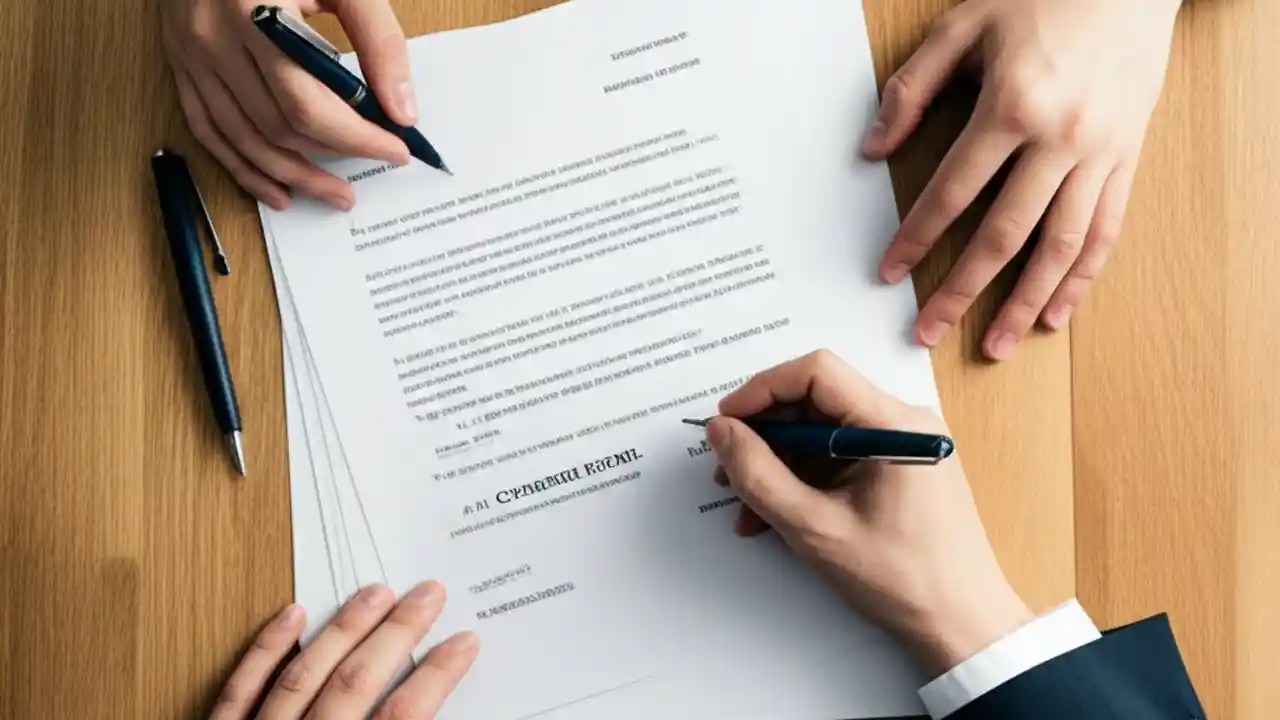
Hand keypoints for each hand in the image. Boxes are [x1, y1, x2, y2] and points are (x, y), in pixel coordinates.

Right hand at [160, 0, 415, 210]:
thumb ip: (379, 40)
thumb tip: (401, 109)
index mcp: (253, 9)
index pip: (307, 102)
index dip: (355, 137)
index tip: (394, 148)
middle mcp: (213, 36)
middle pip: (278, 126)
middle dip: (333, 158)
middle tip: (374, 169)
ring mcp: (190, 54)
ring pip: (244, 139)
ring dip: (294, 175)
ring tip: (335, 193)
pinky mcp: (180, 64)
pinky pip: (208, 132)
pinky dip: (244, 167)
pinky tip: (279, 189)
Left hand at [210, 582, 477, 718]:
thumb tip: (440, 708)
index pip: (402, 717)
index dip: (437, 676)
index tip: (463, 643)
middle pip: (355, 683)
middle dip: (398, 634)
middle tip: (429, 594)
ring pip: (302, 675)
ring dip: (343, 630)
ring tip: (375, 592)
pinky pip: (241, 689)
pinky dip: (267, 650)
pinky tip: (292, 614)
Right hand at [705, 350, 1030, 674]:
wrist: (962, 624)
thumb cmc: (904, 580)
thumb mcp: (815, 528)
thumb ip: (759, 475)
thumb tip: (721, 432)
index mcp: (895, 425)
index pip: (817, 373)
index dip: (762, 390)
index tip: (727, 421)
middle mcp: (904, 422)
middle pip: (816, 401)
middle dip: (766, 434)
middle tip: (729, 468)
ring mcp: (904, 444)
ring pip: (823, 432)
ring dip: (780, 464)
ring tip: (748, 506)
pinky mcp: (900, 466)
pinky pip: (840, 456)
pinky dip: (805, 479)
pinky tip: (777, 514)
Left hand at [862, 0, 1180, 359]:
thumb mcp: (965, 26)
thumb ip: (913, 88)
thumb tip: (873, 148)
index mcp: (1013, 106)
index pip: (953, 191)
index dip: (917, 237)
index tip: (890, 273)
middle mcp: (1060, 139)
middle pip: (1004, 234)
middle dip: (962, 291)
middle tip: (929, 332)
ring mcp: (1100, 154)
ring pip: (1061, 246)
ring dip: (1025, 302)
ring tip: (995, 345)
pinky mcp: (1128, 158)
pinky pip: (1106, 230)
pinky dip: (1082, 277)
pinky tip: (1056, 313)